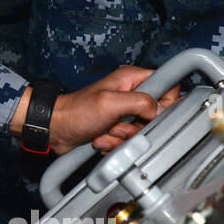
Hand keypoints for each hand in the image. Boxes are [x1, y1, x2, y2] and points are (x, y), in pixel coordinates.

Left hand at [11, 65, 162, 154]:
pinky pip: (128, 142)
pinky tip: (100, 139)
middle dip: (137, 127)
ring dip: (122, 137)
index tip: (152, 114)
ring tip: (105, 131)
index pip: (168, 86)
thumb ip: (141, 103)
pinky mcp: (117, 129)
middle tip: (118, 125)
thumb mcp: (111, 103)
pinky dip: (114, 144)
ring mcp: (124, 114)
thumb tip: (160, 111)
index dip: (166, 103)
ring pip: (141, 132)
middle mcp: (130, 95)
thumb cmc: (76, 111)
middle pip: (156, 116)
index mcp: (132, 80)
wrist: (55, 128)